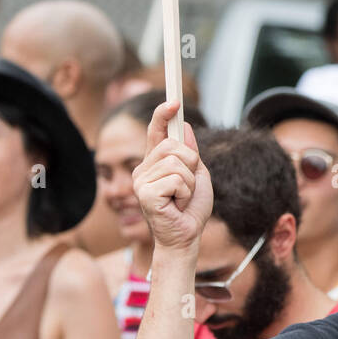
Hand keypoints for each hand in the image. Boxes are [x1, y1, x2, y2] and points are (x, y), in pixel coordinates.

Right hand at [132, 100, 213, 255]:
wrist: (187, 237)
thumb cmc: (191, 208)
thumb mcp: (197, 174)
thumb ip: (190, 152)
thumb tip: (185, 125)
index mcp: (154, 163)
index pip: (156, 132)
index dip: (163, 115)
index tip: (173, 101)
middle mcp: (143, 169)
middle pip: (173, 146)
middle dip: (190, 163)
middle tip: (187, 185)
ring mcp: (141, 182)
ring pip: (177, 163)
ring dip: (189, 182)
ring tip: (182, 198)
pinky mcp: (145, 194)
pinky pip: (177, 179)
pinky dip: (185, 193)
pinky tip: (177, 205)